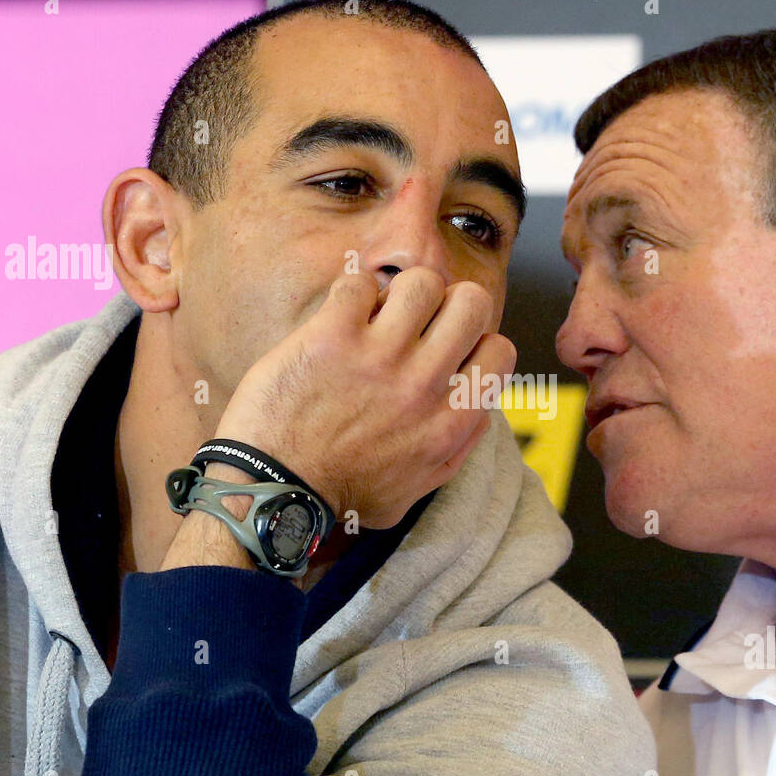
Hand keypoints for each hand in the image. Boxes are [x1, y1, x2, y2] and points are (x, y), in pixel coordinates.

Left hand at [213, 268, 515, 529]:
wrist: (275, 490)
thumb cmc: (343, 494)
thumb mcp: (419, 488)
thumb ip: (458, 447)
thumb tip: (481, 406)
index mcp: (450, 422)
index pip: (500, 351)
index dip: (477, 342)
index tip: (450, 349)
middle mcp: (424, 385)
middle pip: (472, 302)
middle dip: (449, 303)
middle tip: (420, 321)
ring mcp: (379, 357)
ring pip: (422, 281)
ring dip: (401, 292)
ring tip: (379, 314)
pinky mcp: (332, 336)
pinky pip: (360, 282)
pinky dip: (351, 292)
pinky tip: (341, 317)